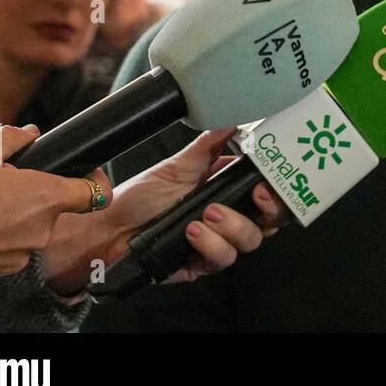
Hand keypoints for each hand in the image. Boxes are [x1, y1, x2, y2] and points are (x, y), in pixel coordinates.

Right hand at [0, 126, 107, 287]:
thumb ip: (12, 138)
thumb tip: (31, 133)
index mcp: (45, 198)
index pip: (94, 193)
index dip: (94, 179)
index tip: (85, 172)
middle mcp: (39, 232)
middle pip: (51, 209)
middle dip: (32, 194)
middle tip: (0, 183)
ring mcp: (18, 257)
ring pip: (25, 230)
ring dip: (10, 217)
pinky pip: (5, 249)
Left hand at [41, 129, 289, 295]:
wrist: (107, 228)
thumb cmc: (139, 196)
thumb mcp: (177, 165)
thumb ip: (209, 145)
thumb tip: (231, 120)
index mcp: (225, 191)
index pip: (267, 193)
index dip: (278, 189)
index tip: (272, 179)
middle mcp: (226, 218)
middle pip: (268, 221)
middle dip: (270, 210)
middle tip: (258, 195)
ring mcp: (216, 242)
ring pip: (249, 241)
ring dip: (232, 226)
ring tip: (206, 214)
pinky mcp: (201, 264)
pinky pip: (221, 259)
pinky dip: (210, 244)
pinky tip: (191, 232)